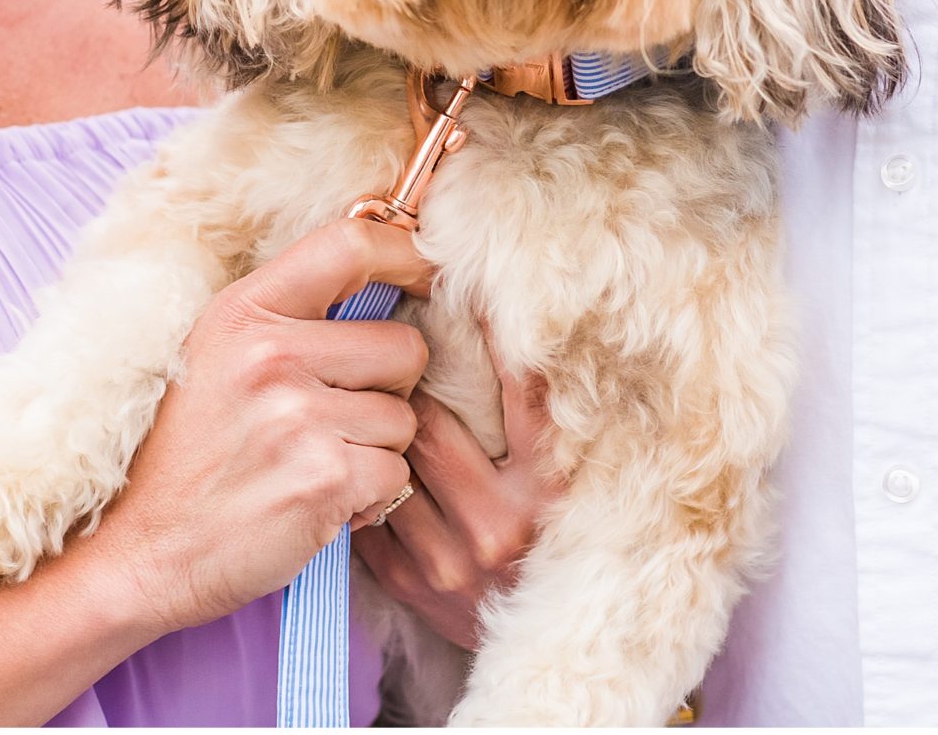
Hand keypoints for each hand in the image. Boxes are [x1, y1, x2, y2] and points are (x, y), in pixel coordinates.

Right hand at [77, 219, 433, 640]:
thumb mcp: (217, 356)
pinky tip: (317, 503)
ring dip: (376, 449)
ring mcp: (298, 417)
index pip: (350, 245)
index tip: (425, 276)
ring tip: (312, 465)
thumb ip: (288, 316)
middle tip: (333, 421)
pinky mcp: (324, 479)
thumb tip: (387, 276)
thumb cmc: (186, 456)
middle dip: (390, 389)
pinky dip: (370, 496)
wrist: (136, 552)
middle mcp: (271, 355)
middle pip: (405, 347)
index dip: (406, 254)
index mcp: (243, 312)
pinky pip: (395, 473)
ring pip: (405, 418)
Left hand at [352, 337, 562, 648]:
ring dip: (381, 431)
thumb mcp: (570, 481)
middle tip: (394, 349)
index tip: (466, 291)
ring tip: (372, 399)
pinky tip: (367, 458)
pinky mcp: (410, 584)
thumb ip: (541, 417)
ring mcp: (448, 560)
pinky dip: (368, 478)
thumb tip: (510, 329)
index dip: (488, 338)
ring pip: (391, 464)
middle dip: (408, 385)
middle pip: (428, 425)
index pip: (516, 394)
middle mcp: (499, 527)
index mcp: (547, 492)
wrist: (553, 646)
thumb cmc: (562, 543)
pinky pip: (371, 509)